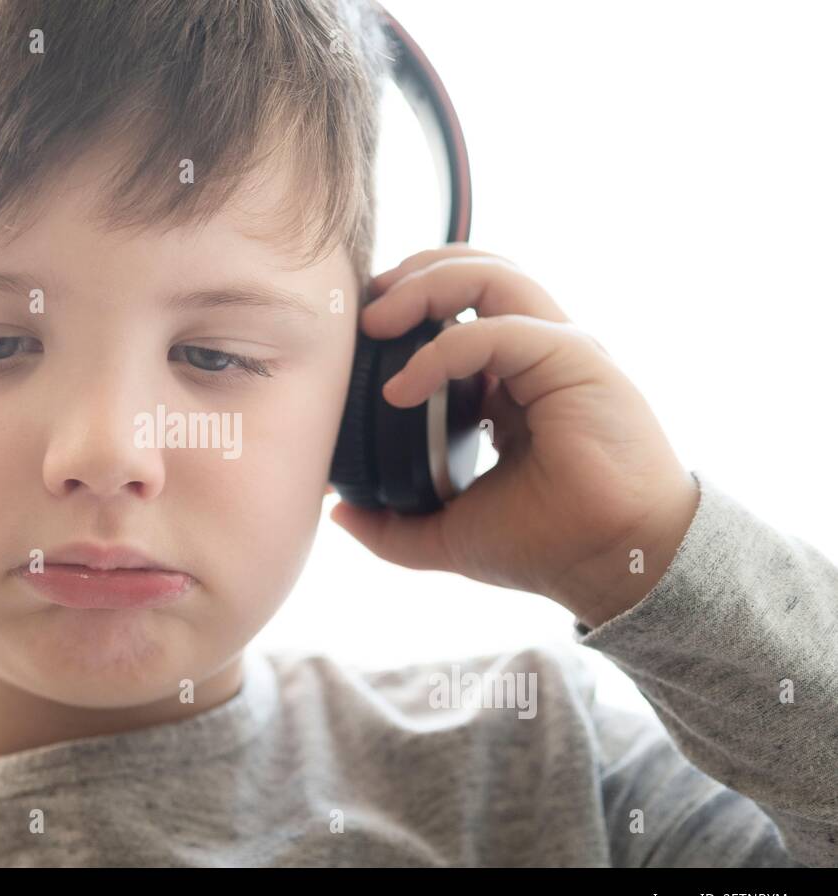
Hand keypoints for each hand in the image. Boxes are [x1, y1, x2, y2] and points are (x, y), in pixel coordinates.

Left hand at [328, 243, 699, 629]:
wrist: (615, 567)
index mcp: (512, 380)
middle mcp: (538, 354)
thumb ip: (391, 524)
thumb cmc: (548, 546)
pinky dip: (444, 348)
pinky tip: (403, 388)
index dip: (407, 303)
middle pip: (476, 270)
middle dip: (413, 274)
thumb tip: (338, 512)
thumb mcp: (447, 533)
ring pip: (492, 274)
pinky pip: (499, 329)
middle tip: (364, 311)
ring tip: (376, 321)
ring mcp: (559, 350)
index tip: (359, 333)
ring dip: (425, 285)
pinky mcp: (575, 360)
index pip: (461, 306)